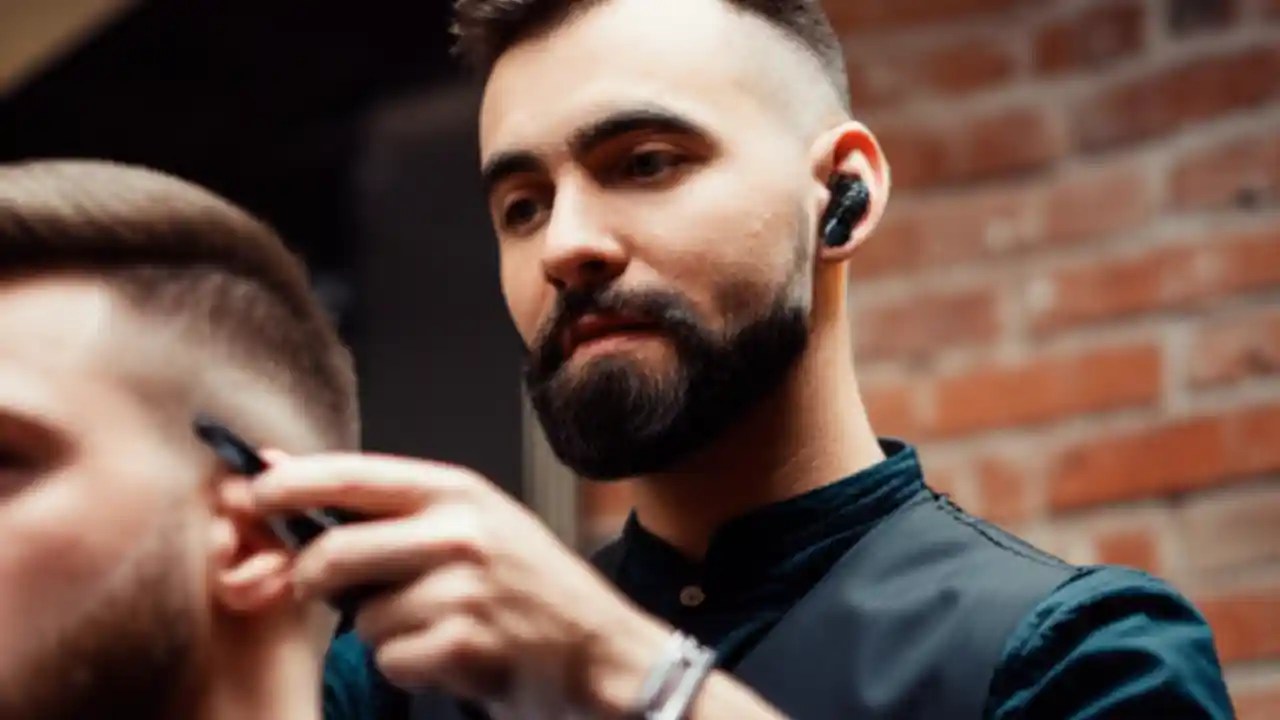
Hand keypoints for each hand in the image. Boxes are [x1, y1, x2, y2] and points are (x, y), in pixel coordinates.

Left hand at [224, 451, 671, 715]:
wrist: (603, 652)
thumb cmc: (532, 587)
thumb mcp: (475, 524)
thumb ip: (390, 507)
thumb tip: (280, 472)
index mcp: (457, 491)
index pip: (349, 475)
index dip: (285, 486)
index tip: (246, 497)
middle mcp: (458, 531)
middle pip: (332, 554)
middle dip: (312, 582)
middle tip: (327, 591)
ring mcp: (462, 589)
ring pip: (360, 617)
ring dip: (385, 631)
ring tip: (441, 625)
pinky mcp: (461, 645)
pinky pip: (390, 658)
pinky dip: (411, 666)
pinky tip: (456, 655)